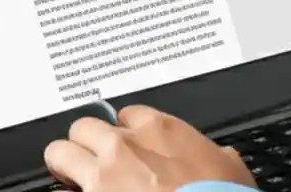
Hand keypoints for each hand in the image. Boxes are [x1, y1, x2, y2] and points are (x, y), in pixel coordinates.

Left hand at [44, 105, 255, 191]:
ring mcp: (102, 175)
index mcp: (159, 130)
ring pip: (59, 151)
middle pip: (84, 126)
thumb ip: (211, 153)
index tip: (130, 146)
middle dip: (87, 143)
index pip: (126, 114)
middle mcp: (124, 146)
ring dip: (66, 162)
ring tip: (71, 175)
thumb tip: (220, 156)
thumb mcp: (230, 166)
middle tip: (94, 159)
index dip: (126, 132)